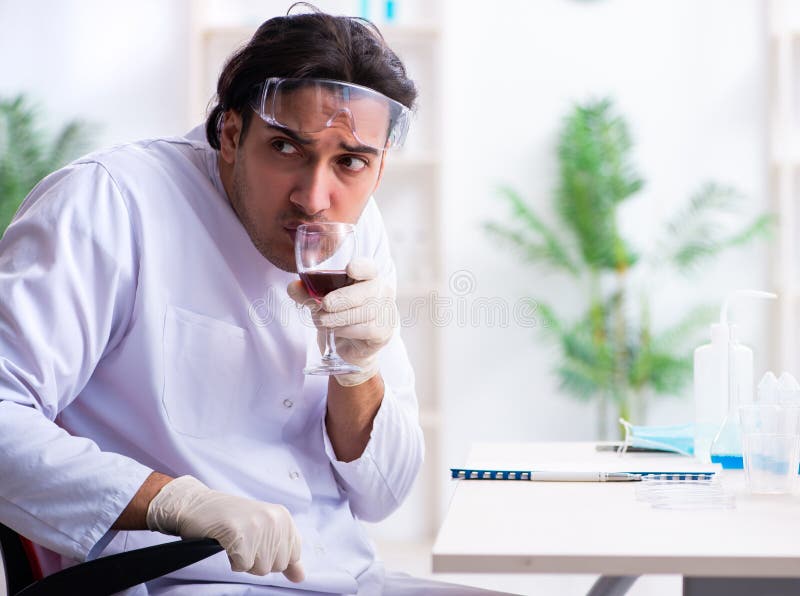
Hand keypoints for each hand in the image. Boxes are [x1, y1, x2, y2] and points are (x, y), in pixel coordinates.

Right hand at [146, 476, 303, 580]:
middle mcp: (276, 519)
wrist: (197, 505)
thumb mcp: (263, 531)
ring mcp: (260, 525)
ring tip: (235, 540)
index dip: (272, 556)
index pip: (293, 555)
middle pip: (277, 566)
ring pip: (261, 568)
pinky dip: (232, 560)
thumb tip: (301, 577)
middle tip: (243, 540)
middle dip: (258, 560)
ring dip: (245, 560)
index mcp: (284, 517)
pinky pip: (243, 566)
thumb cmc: (229, 520)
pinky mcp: (241, 534)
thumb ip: (284, 553)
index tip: (257, 542)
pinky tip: (226, 542)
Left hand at [287, 257, 396, 386]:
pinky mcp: (384, 331)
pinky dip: (347, 330)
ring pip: (365, 312)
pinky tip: (337, 331)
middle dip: (342, 298)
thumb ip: (307, 294)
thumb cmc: (339, 317)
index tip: (349, 269)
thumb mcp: (321, 303)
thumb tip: (292, 287)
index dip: (361, 267)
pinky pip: (366, 329)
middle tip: (324, 305)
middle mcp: (382, 291)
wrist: (351, 348)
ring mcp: (386, 311)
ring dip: (339, 318)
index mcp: (368, 277)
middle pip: (366, 291)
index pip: (369, 268)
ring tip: (323, 322)